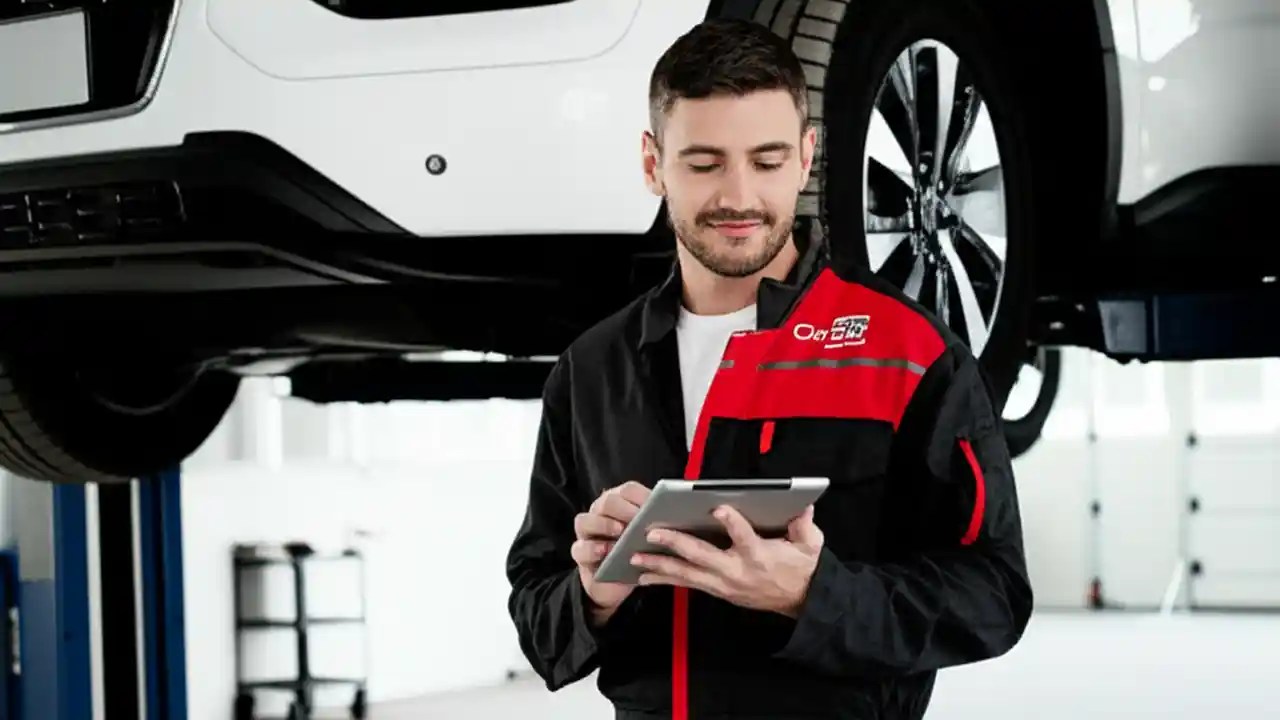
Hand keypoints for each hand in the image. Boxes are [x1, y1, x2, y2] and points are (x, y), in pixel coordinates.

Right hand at [571, 480, 650, 622]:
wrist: (617, 581)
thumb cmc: (637, 553)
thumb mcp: (650, 538)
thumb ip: (657, 524)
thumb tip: (676, 514)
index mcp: (620, 502)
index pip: (628, 490)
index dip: (641, 497)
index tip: (655, 507)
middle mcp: (600, 512)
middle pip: (607, 501)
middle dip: (624, 509)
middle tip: (638, 520)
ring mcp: (587, 532)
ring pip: (585, 520)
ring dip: (604, 525)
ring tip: (621, 533)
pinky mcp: (580, 553)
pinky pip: (579, 548)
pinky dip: (592, 548)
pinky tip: (606, 551)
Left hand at [632, 504, 823, 617]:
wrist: (800, 602)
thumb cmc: (801, 568)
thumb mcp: (810, 546)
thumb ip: (804, 526)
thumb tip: (803, 507)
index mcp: (760, 555)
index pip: (744, 537)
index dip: (732, 522)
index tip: (718, 508)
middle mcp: (736, 571)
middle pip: (702, 555)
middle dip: (675, 543)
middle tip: (652, 533)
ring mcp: (724, 583)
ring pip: (687, 573)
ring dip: (659, 564)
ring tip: (635, 556)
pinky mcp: (717, 590)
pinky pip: (686, 583)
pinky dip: (664, 578)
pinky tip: (644, 574)